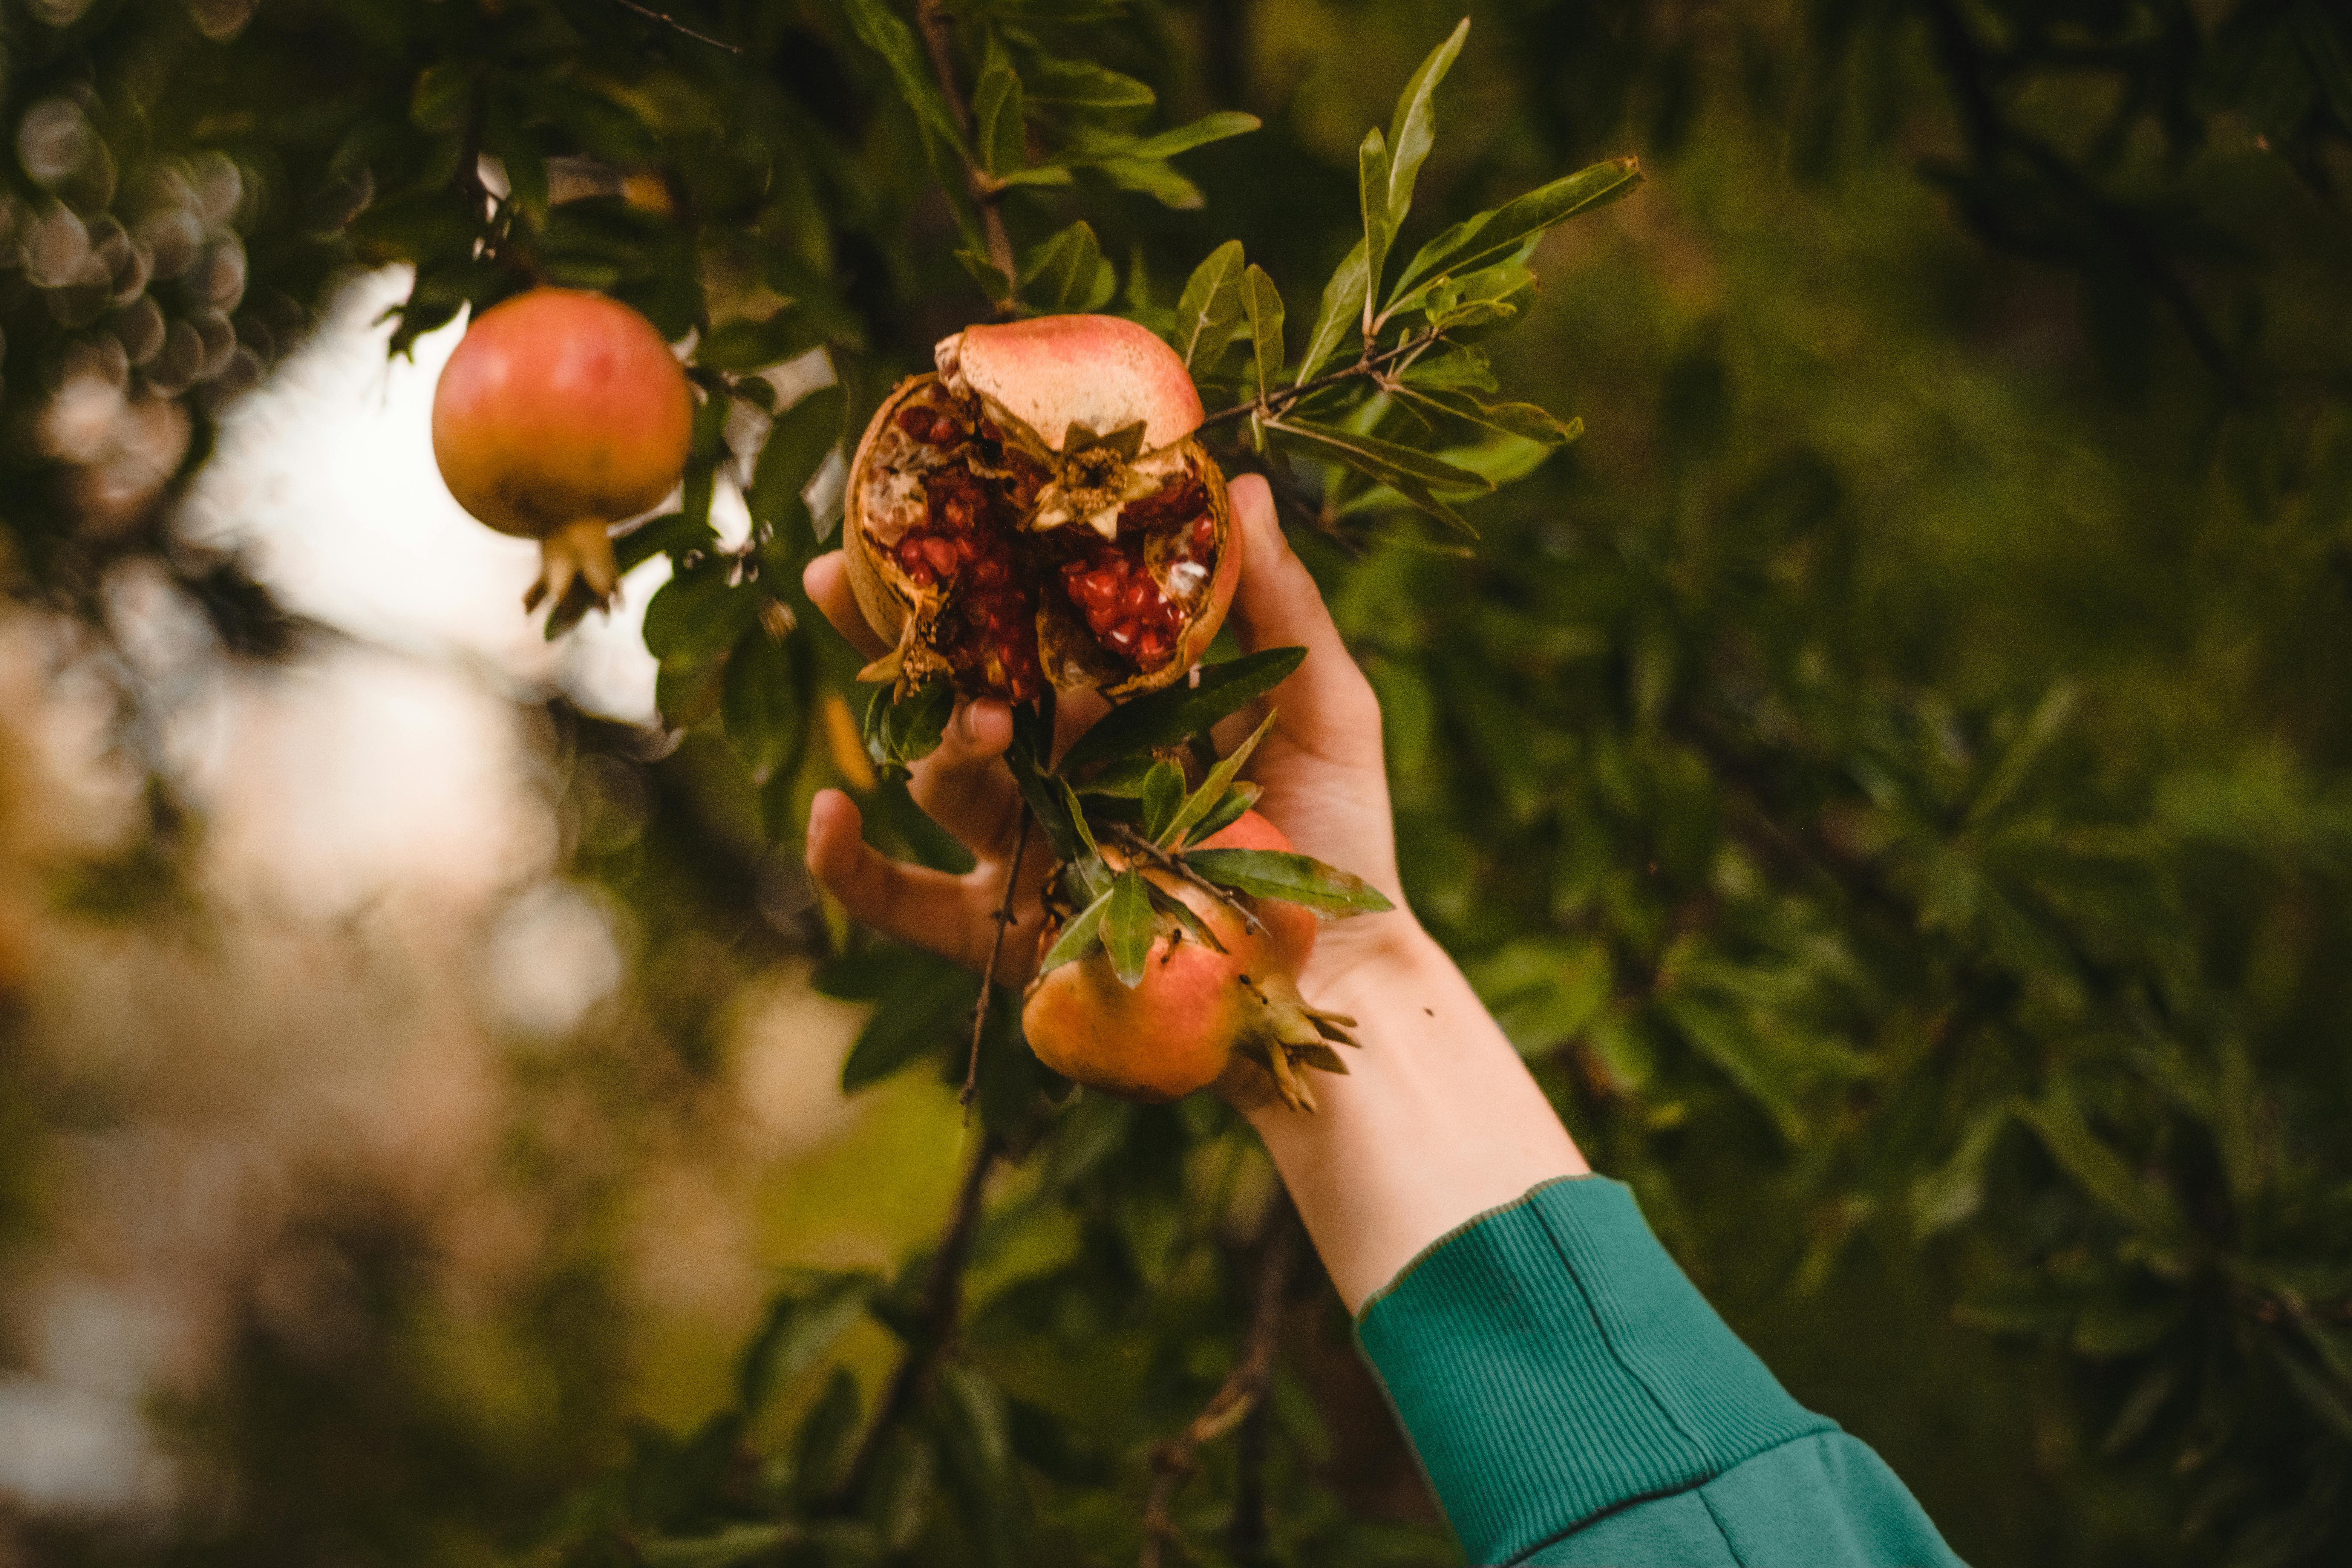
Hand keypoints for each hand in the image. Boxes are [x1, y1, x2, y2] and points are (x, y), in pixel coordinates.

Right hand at [800, 473, 1421, 994]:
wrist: (1342, 970)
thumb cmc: (1340, 833)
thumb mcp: (1325, 706)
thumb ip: (1284, 606)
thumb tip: (1245, 486)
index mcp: (1113, 701)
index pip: (1024, 620)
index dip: (970, 566)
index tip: (925, 501)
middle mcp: (1055, 765)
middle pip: (952, 686)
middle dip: (893, 631)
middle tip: (839, 571)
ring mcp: (1023, 846)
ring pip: (938, 778)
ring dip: (934, 738)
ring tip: (976, 716)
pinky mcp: (1007, 932)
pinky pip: (903, 903)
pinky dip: (851, 868)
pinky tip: (827, 816)